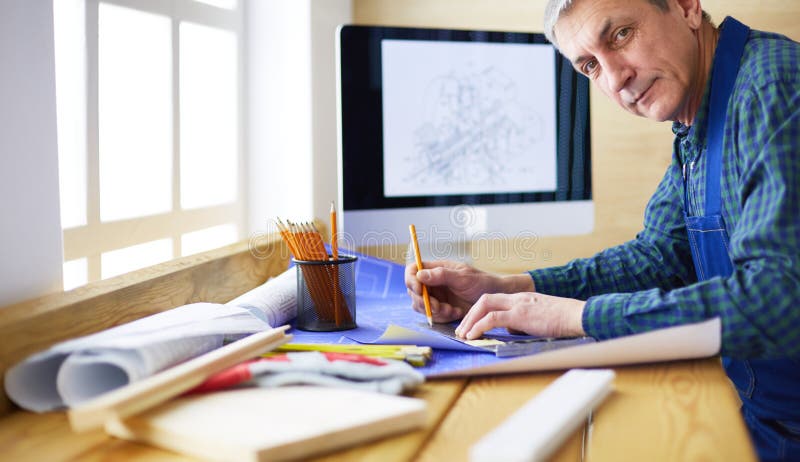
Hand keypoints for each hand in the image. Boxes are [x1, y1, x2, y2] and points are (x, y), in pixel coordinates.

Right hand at [405, 260, 534, 322]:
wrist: (495, 300)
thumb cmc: (482, 283)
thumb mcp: (463, 277)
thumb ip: (441, 275)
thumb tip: (419, 275)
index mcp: (436, 269)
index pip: (413, 270)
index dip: (411, 280)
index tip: (420, 290)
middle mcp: (433, 282)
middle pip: (414, 291)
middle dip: (424, 301)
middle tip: (439, 306)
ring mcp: (436, 296)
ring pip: (422, 306)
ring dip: (434, 311)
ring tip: (451, 310)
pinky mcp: (442, 309)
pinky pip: (433, 316)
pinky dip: (443, 317)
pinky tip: (457, 313)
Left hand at [454, 292, 585, 339]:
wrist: (577, 316)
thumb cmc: (564, 321)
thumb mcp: (540, 319)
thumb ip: (524, 323)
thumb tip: (513, 332)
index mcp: (522, 299)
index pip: (493, 300)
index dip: (479, 311)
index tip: (471, 324)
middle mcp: (517, 298)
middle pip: (484, 300)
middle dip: (469, 315)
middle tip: (462, 330)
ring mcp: (518, 304)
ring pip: (484, 306)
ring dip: (470, 321)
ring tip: (463, 335)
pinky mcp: (520, 314)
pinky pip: (493, 318)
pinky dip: (479, 326)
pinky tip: (473, 336)